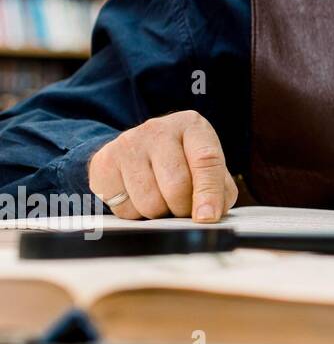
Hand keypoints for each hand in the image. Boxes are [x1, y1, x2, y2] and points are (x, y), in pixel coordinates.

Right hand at [88, 111, 236, 221]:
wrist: (137, 148)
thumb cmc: (181, 161)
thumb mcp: (205, 166)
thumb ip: (218, 188)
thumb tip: (210, 215)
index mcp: (192, 126)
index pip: (206, 160)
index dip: (209, 192)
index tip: (207, 217)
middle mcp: (159, 129)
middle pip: (176, 185)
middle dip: (183, 208)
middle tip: (183, 209)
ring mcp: (128, 144)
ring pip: (149, 202)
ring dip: (160, 214)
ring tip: (161, 200)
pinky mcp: (104, 162)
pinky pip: (124, 208)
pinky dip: (136, 214)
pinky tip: (138, 197)